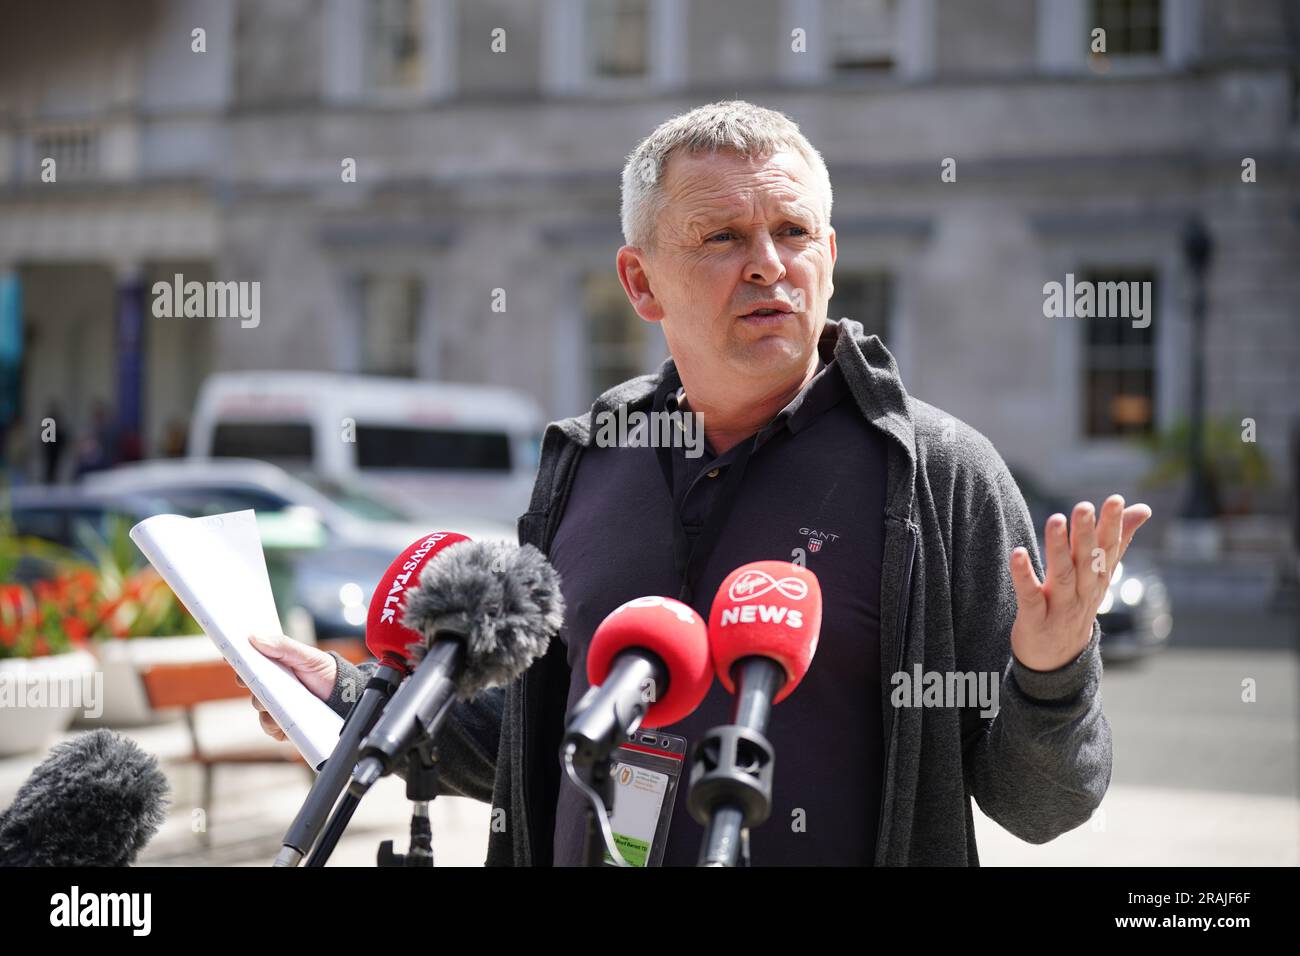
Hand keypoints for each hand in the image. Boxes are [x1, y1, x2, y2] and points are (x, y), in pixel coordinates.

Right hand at [238, 633, 337, 740]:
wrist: (346, 696)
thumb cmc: (324, 672)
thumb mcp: (307, 655)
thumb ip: (283, 646)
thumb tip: (254, 638)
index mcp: (273, 668)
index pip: (248, 665)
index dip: (237, 661)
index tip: (230, 656)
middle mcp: (271, 688)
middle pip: (250, 686)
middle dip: (251, 682)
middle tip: (254, 678)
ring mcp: (277, 707)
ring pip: (259, 708)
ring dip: (265, 704)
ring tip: (278, 701)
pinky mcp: (284, 726)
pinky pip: (270, 728)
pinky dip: (274, 724)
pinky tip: (283, 719)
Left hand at [1008, 495, 1150, 671]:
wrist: (1058, 660)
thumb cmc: (1077, 605)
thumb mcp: (1100, 576)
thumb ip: (1118, 541)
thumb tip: (1143, 509)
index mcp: (1098, 578)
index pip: (1109, 549)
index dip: (1113, 525)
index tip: (1116, 500)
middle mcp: (1083, 592)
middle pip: (1087, 560)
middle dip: (1087, 533)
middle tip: (1084, 506)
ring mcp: (1060, 607)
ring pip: (1062, 575)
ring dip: (1058, 547)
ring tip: (1055, 519)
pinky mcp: (1035, 620)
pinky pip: (1029, 596)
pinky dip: (1024, 576)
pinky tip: (1017, 554)